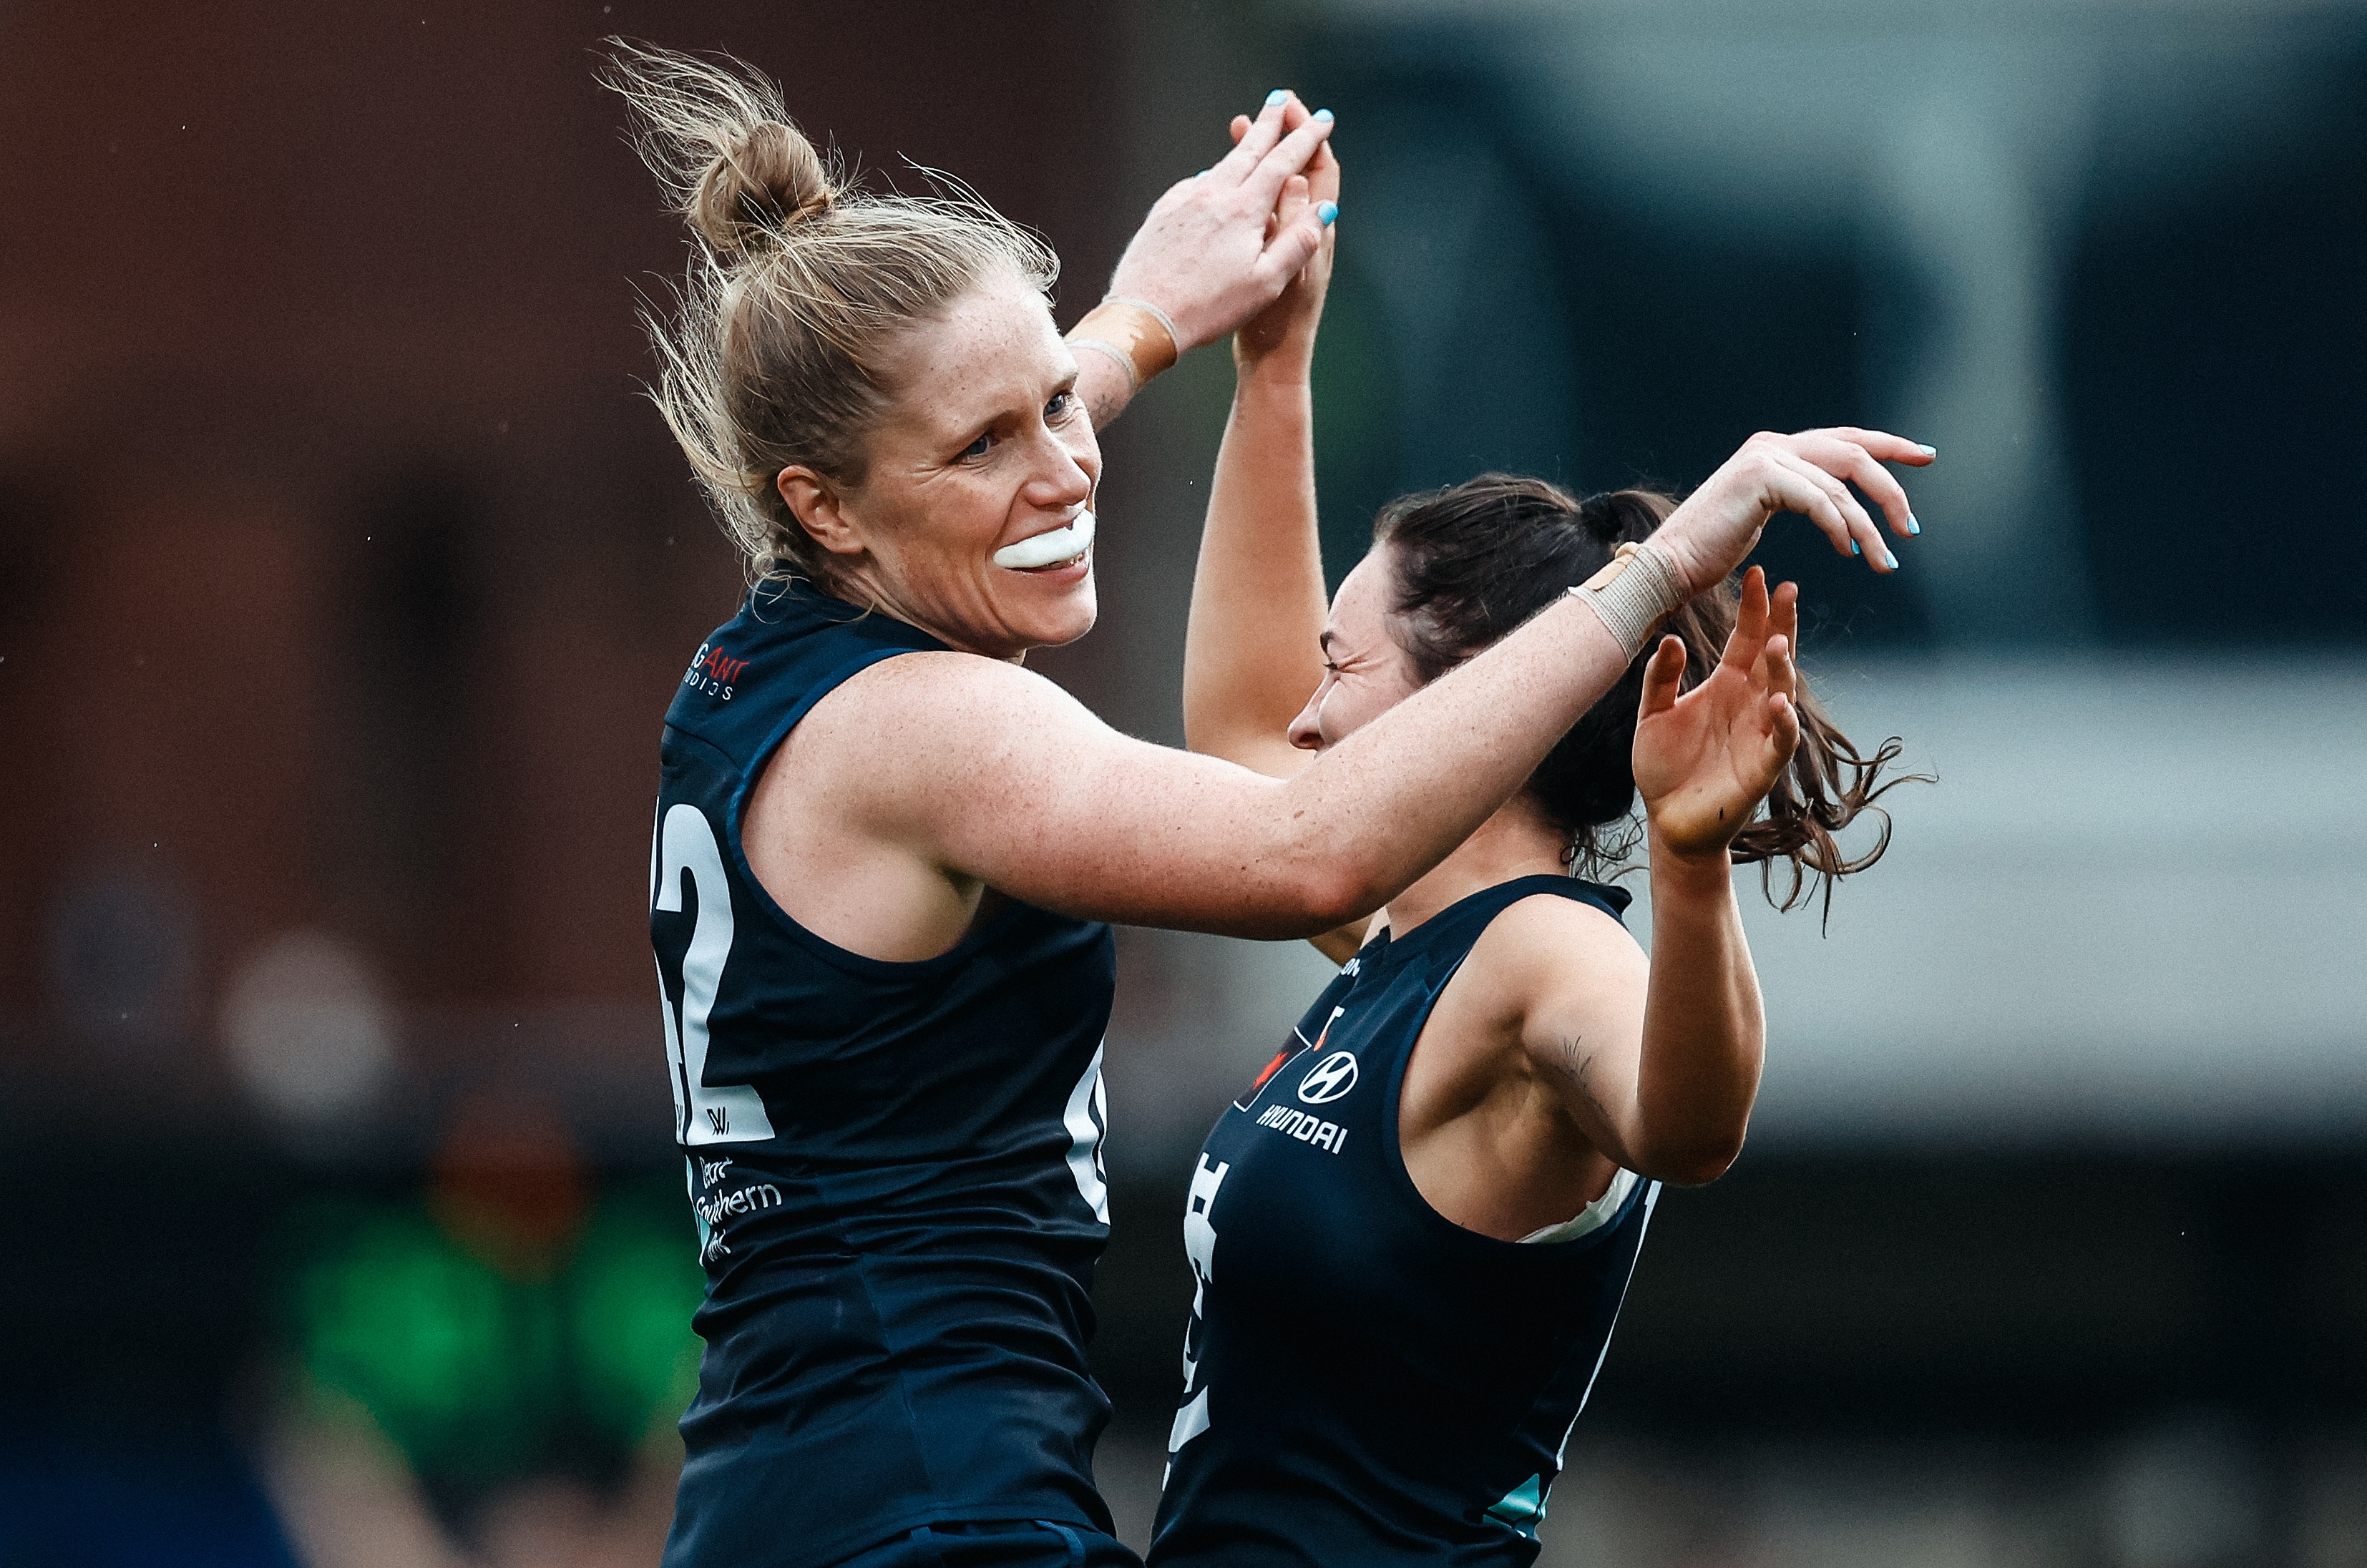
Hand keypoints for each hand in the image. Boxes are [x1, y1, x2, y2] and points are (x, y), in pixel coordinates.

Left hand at [1105, 91, 1337, 350]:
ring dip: (1241, 146)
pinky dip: (1211, 176)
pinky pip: (1194, 185)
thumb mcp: (1266, 284)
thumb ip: (1298, 243)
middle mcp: (1213, 196)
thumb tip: (1325, 208)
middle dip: (1271, 122)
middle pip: (1249, 150)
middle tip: (1284, 99)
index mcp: (1244, 211)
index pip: (1283, 163)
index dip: (1306, 139)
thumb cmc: (1209, 307)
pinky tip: (1211, 180)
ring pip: (1220, 165)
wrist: (1144, 316)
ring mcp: (1184, 201)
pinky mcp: (1162, 213)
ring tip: (1252, 132)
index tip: (1322, 120)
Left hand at [1634, 568, 1800, 862]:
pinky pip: (1780, 742)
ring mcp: (1759, 734)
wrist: (1667, 819)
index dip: (1754, 608)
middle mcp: (1749, 703)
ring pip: (1781, 693)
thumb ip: (1661, 678)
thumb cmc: (1664, 766)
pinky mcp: (1762, 768)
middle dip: (1782, 624)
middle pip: (1771, 657)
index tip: (1758, 573)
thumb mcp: (1653, 714)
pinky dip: (1783, 724)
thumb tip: (1672, 639)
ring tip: (1778, 642)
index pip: (1747, 638)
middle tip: (1787, 589)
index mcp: (1726, 685)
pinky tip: (1778, 704)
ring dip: (1783, 669)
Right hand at [1653, 428, 1930, 596]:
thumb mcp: (1760, 514)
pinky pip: (1819, 500)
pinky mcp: (1761, 477)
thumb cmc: (1709, 551)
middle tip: (1911, 528)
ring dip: (1870, 527)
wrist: (1669, 564)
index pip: (1845, 439)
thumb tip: (1833, 504)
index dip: (1889, 447)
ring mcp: (1766, 457)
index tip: (1925, 457)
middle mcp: (1773, 445)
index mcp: (1775, 450)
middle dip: (1891, 489)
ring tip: (1886, 561)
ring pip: (1841, 485)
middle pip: (1854, 454)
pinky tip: (1849, 552)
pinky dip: (1840, 527)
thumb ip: (1795, 496)